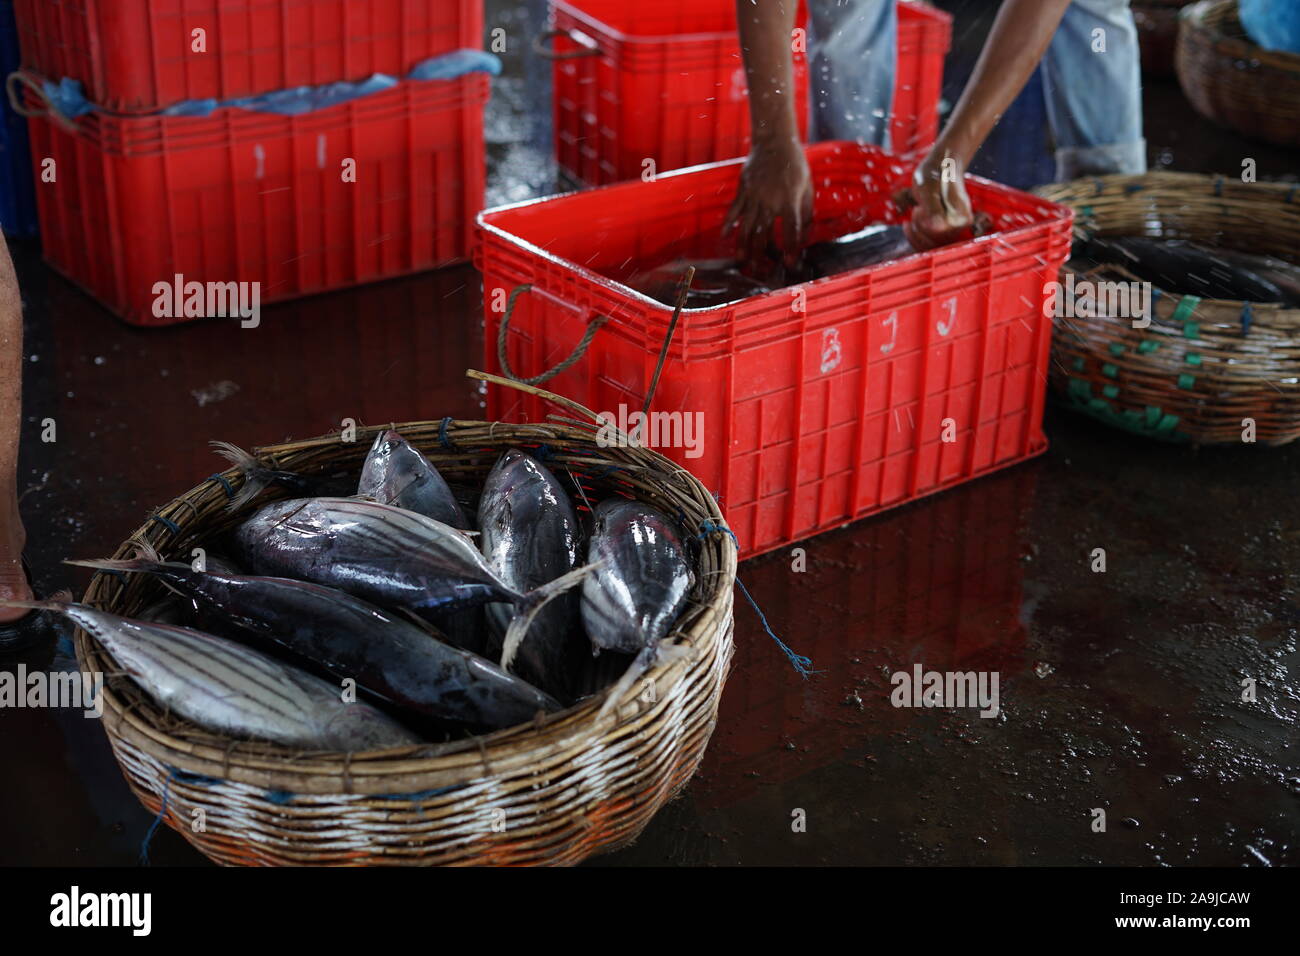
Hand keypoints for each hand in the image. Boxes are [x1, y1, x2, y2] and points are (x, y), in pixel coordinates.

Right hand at [723, 137, 812, 266]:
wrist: (775, 141)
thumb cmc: (796, 165)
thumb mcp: (807, 187)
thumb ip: (806, 212)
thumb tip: (805, 235)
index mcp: (789, 199)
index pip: (790, 229)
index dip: (790, 247)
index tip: (789, 262)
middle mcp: (770, 200)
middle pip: (764, 232)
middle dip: (762, 253)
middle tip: (760, 270)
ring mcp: (754, 195)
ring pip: (747, 225)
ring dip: (744, 245)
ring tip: (742, 261)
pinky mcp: (744, 190)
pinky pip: (734, 210)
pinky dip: (729, 224)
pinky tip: (725, 237)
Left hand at [904, 149, 973, 251]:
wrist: (942, 164)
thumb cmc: (935, 173)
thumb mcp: (929, 189)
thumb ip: (933, 209)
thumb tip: (937, 228)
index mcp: (960, 218)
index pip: (938, 235)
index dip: (923, 225)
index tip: (918, 208)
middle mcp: (960, 226)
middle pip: (934, 243)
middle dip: (918, 229)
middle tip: (916, 210)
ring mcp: (953, 228)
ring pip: (930, 245)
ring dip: (915, 234)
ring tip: (914, 213)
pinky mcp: (945, 228)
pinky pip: (928, 243)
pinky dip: (915, 236)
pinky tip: (909, 224)